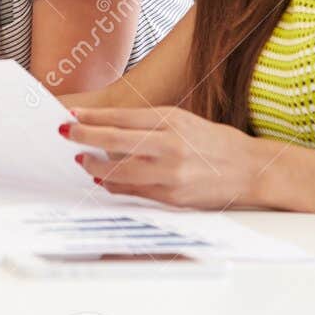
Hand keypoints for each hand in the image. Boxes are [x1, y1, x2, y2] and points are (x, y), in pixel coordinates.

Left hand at [62, 105, 270, 208]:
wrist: (249, 170)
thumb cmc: (214, 141)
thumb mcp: (181, 120)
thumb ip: (146, 124)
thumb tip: (107, 127)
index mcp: (171, 121)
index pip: (121, 117)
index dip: (92, 118)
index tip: (71, 117)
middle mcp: (169, 146)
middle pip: (113, 141)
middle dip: (84, 137)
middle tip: (66, 134)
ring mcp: (169, 175)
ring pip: (117, 170)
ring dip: (94, 165)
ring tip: (83, 160)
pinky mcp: (171, 198)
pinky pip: (132, 191)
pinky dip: (113, 184)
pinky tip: (103, 178)